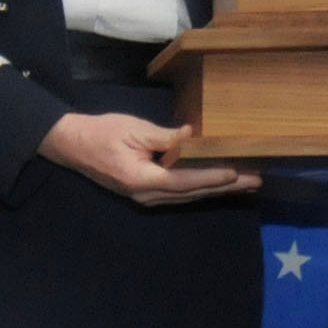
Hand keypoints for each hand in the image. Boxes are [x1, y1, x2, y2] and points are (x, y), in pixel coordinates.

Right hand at [37, 112, 259, 203]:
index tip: (235, 173)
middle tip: (255, 180)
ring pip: (188, 195)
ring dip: (217, 188)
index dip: (211, 177)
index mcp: (141, 180)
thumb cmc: (101, 134)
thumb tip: (193, 136)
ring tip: (245, 182)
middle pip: (192, 193)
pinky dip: (201, 186)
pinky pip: (180, 192)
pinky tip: (219, 182)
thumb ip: (165, 137)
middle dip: (225, 187)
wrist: (72, 145)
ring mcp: (146, 197)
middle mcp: (146, 195)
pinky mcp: (147, 192)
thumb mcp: (134, 130)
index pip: (183, 181)